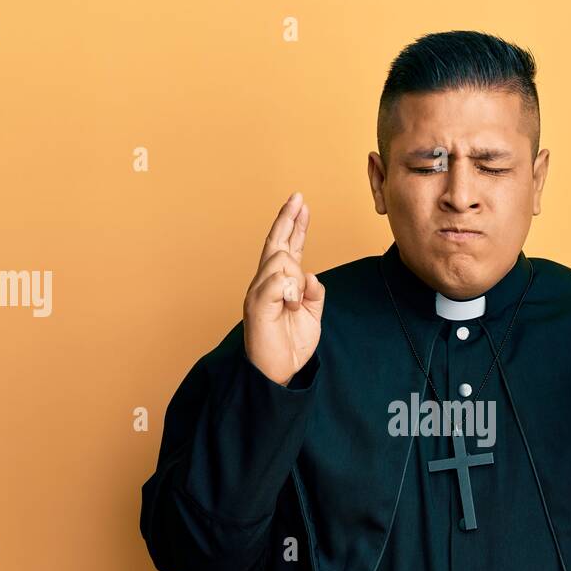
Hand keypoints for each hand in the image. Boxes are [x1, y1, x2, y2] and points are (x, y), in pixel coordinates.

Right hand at [243, 191, 325, 385]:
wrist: (277, 372)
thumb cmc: (290, 345)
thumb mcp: (312, 315)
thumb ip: (314, 294)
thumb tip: (312, 275)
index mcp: (280, 285)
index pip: (287, 248)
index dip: (294, 226)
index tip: (301, 205)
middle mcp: (265, 284)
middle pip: (275, 243)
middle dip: (287, 219)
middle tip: (298, 197)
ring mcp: (258, 293)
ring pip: (281, 261)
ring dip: (296, 278)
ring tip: (295, 303)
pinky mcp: (256, 304)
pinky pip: (277, 281)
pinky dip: (289, 290)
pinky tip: (290, 305)